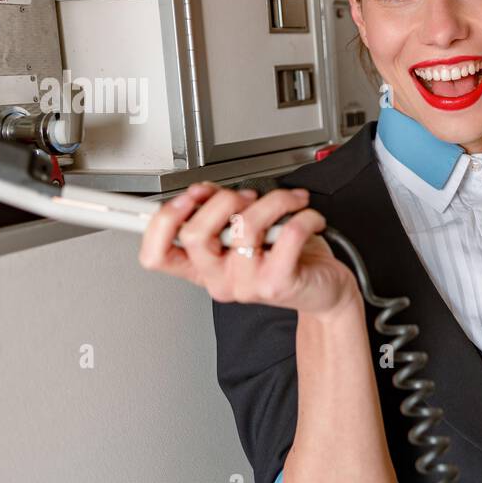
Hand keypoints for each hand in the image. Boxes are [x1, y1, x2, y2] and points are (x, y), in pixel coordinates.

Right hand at [137, 181, 359, 317]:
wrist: (325, 290)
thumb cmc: (288, 260)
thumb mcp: (245, 234)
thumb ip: (220, 213)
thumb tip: (204, 192)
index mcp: (203, 267)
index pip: (156, 255)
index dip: (162, 223)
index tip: (186, 198)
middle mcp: (219, 280)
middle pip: (194, 235)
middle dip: (222, 201)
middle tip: (248, 198)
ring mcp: (246, 285)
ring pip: (245, 226)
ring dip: (272, 202)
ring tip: (289, 203)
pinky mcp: (278, 283)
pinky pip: (287, 234)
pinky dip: (304, 215)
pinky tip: (309, 218)